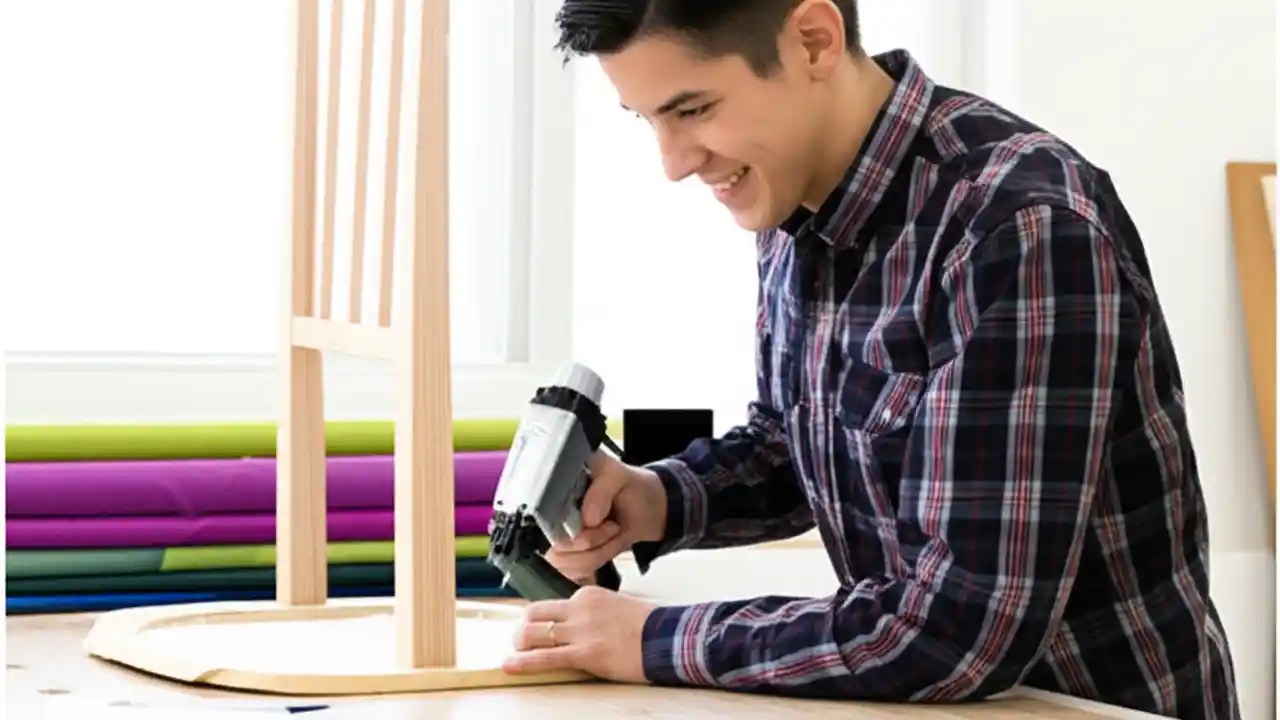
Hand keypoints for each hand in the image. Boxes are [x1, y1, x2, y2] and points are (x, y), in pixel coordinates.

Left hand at [503, 585, 656, 682]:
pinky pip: (544, 657)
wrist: (666, 638)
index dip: (540, 619)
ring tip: (515, 653)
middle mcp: (579, 609)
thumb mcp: (615, 607)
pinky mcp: (583, 654)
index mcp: (588, 595)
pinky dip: (523, 662)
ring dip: (520, 644)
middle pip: (535, 614)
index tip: (536, 628)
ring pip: (534, 634)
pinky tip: (510, 664)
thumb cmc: (648, 626)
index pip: (552, 604)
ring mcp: (580, 631)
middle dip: (523, 629)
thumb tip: (577, 626)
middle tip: (520, 641)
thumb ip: (593, 612)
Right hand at [546, 452, 665, 583]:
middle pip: (554, 548)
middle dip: (590, 542)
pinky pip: (573, 573)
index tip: (597, 521)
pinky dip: (597, 562)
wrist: (648, 507)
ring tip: (613, 534)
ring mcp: (559, 538)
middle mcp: (550, 515)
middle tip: (612, 526)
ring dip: (597, 553)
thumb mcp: (618, 475)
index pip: (544, 520)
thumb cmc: (629, 486)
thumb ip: (601, 490)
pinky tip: (609, 546)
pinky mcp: (571, 557)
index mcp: (554, 489)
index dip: (570, 528)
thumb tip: (587, 519)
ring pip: (564, 564)